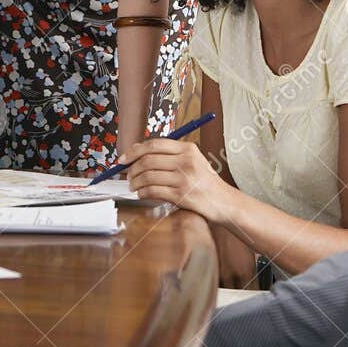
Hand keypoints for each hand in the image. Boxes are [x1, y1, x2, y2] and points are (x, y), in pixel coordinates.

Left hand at [119, 138, 235, 221]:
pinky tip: (142, 194)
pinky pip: (153, 191)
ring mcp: (184, 178)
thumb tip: (140, 156)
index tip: (124, 159)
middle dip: (132, 169)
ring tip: (134, 186)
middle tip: (128, 176)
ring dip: (136, 182)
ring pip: (148, 176)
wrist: (223, 201)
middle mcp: (186, 161)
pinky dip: (143, 193)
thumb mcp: (194, 161)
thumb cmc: (205, 182)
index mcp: (188, 149)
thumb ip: (171, 156)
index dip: (134, 151)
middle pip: (148, 160)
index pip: (154, 145)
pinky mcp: (181, 195)